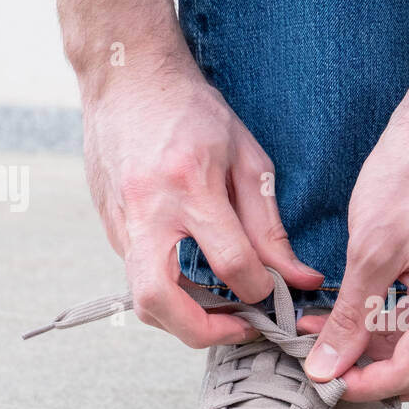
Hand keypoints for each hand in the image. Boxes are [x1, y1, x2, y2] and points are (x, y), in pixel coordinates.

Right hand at [81, 49, 322, 346]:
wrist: (125, 76)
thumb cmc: (193, 112)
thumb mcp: (247, 158)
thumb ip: (271, 226)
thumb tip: (300, 278)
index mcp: (189, 185)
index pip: (229, 263)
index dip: (261, 290)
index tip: (278, 293)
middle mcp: (147, 209)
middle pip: (161, 300)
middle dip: (205, 332)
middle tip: (242, 330)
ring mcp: (119, 221)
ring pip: (142, 300)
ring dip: (184, 320)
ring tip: (224, 314)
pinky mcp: (109, 227)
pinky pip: (138, 276)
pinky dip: (171, 293)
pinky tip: (199, 284)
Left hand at [300, 0, 408, 400]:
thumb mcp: (369, 248)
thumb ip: (349, 318)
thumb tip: (326, 369)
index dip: (365, 385)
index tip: (325, 381)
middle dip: (376, 377)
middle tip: (327, 363)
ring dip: (382, 353)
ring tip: (327, 332)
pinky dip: (398, 328)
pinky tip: (356, 313)